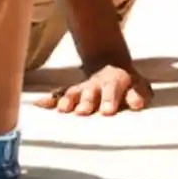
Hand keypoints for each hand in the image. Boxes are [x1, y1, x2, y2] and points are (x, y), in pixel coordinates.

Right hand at [36, 63, 153, 115]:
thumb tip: (138, 104)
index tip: (107, 112)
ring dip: (68, 101)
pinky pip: (58, 95)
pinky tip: (39, 104)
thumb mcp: (138, 86)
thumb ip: (137, 95)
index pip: (112, 91)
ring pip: (73, 93)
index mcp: (113, 82)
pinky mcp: (71, 92)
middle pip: (90, 93)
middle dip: (86, 102)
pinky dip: (49, 100)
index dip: (109, 100)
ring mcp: (82, 88)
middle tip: (83, 112)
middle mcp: (95, 85)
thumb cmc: (127, 83)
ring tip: (63, 110)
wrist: (111, 66)